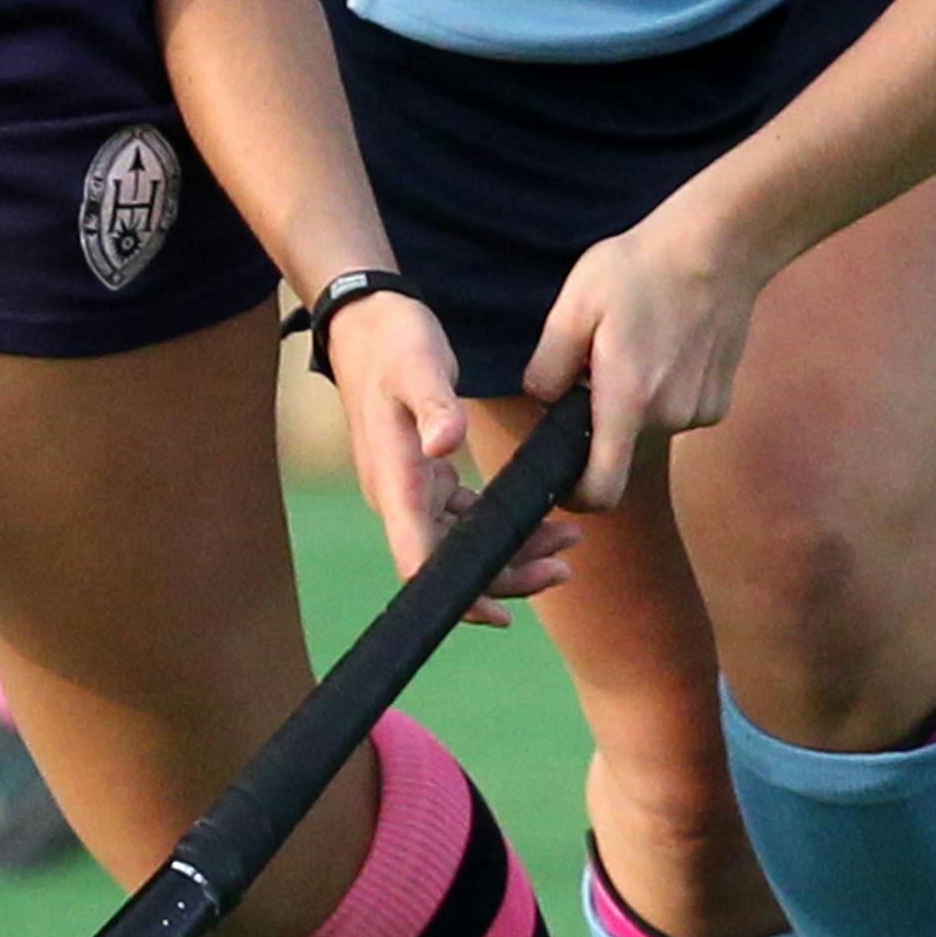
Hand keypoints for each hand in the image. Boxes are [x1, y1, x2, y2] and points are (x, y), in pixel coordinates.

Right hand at [326, 292, 572, 623]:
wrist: (367, 321)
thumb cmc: (394, 341)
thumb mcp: (419, 365)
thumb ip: (434, 405)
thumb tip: (445, 447)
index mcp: (393, 478)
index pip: (417, 556)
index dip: (456, 594)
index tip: (497, 615)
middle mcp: (396, 495)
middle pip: (445, 563)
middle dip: (505, 576)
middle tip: (564, 567)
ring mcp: (408, 489)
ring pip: (458, 546)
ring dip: (511, 553)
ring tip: (568, 541)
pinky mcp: (422, 478)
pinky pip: (460, 522)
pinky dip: (499, 528)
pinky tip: (538, 518)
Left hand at [524, 203, 768, 508]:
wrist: (718, 248)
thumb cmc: (638, 271)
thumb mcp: (572, 309)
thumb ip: (548, 366)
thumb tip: (542, 402)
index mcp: (629, 400)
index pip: (603, 488)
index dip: (576, 496)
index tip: (557, 481)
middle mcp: (670, 417)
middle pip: (619, 453)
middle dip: (596, 428)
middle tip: (589, 373)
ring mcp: (700, 411)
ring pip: (645, 430)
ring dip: (628, 407)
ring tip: (629, 350)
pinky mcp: (718, 401)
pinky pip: (673, 414)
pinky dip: (658, 395)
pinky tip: (660, 349)